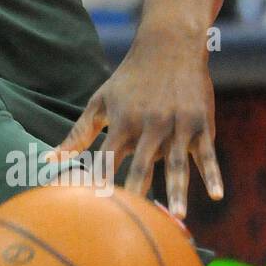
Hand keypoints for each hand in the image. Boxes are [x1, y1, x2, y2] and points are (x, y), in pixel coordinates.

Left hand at [42, 32, 223, 218]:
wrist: (169, 45)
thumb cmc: (128, 79)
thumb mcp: (100, 101)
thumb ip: (77, 134)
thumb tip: (49, 159)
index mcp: (123, 121)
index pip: (109, 157)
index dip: (103, 179)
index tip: (97, 205)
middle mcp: (149, 124)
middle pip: (143, 164)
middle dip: (139, 191)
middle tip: (137, 219)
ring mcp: (177, 124)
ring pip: (177, 162)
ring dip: (178, 189)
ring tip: (177, 217)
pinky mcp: (201, 123)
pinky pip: (207, 152)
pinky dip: (213, 173)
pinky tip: (216, 195)